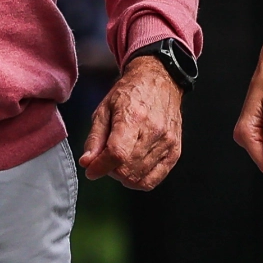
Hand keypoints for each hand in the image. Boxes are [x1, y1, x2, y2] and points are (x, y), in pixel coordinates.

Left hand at [79, 55, 184, 189]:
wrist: (160, 81)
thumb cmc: (131, 93)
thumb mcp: (104, 109)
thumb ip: (94, 138)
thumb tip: (87, 163)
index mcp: (133, 117)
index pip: (117, 154)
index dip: (100, 167)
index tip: (91, 169)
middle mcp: (154, 131)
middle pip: (127, 170)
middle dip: (110, 171)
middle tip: (106, 160)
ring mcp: (167, 143)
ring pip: (139, 178)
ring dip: (123, 176)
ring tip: (120, 161)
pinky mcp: (175, 151)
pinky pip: (154, 179)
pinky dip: (139, 180)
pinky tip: (133, 168)